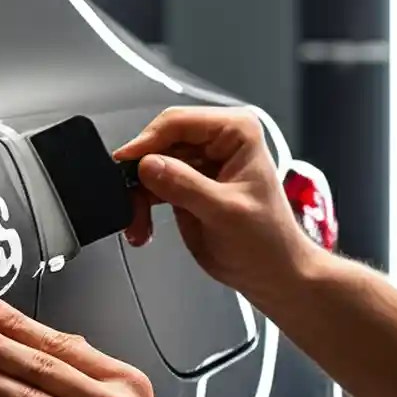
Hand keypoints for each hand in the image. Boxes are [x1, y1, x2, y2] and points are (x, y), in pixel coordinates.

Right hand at [114, 106, 316, 300]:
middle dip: (140, 174)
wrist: (270, 274)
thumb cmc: (267, 241)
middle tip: (129, 203)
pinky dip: (141, 206)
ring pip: (149, 166)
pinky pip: (151, 186)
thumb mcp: (226, 212)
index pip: (179, 122)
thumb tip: (148, 165)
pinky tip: (141, 228)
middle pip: (159, 143)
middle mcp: (216, 141)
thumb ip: (185, 186)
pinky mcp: (185, 185)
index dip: (148, 142)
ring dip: (137, 196)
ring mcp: (199, 163)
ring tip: (137, 225)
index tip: (125, 164)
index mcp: (235, 132)